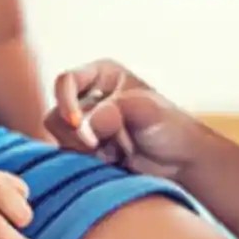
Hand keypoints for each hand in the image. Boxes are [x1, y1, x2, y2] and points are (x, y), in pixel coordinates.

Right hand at [43, 59, 209, 179]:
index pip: (66, 81)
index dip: (66, 102)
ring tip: (119, 152)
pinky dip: (89, 163)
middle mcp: (88, 97)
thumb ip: (115, 111)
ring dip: (88, 150)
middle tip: (115, 143)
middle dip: (83, 135)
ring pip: (61, 139)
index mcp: (101, 75)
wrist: (180, 163)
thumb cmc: (170, 128)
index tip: (78, 125)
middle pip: (58, 115)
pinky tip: (114, 162)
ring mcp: (84, 127)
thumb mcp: (148, 112)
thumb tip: (84, 126)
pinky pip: (69, 157)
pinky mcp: (84, 151)